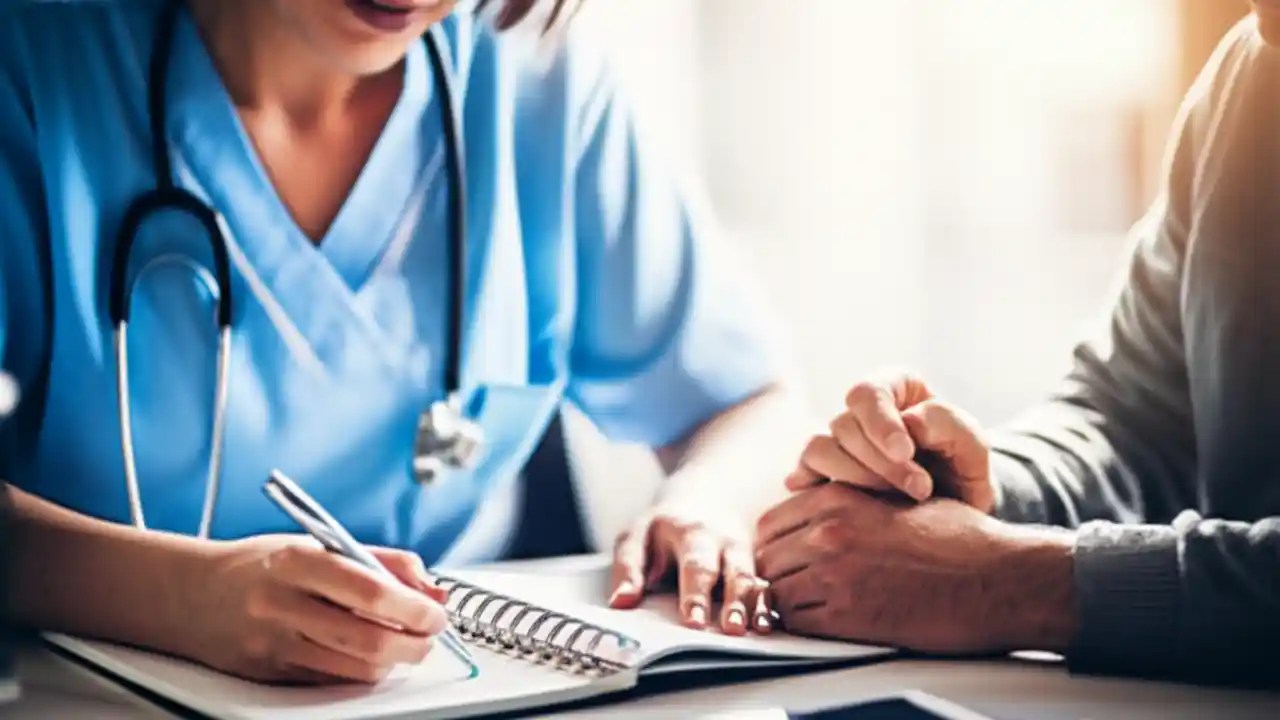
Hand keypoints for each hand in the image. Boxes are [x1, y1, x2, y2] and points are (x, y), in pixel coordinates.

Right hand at [179, 535, 449, 684]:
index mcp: (298, 561)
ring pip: (355, 669)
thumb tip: (434, 590)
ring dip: (394, 661)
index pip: (371, 591)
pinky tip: (367, 654)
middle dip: (414, 643)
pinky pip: (332, 680)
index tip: (437, 611)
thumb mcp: (321, 545)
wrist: (190, 594)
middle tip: (430, 635)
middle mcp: (282, 604)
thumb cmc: (264, 565)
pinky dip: (361, 671)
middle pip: (368, 640)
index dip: (414, 608)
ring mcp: (273, 644)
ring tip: (404, 644)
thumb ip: (383, 563)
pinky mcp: (269, 675)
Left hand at [608, 502, 773, 635]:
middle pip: (733, 572)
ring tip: (753, 631)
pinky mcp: (757, 568)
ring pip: (752, 581)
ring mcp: (744, 555)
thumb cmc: (664, 528)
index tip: (694, 621)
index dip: (695, 595)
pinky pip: (768, 588)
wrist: (704, 498)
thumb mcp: (637, 536)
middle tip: (730, 628)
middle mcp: (724, 542)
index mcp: (691, 532)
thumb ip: (628, 568)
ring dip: (753, 607)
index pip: (695, 565)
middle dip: (732, 601)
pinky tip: (767, 627)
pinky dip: (770, 608)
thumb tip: (619, 603)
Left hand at [755, 483, 1075, 653]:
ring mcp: (835, 575)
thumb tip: (814, 514)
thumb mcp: (896, 495)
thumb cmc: (957, 538)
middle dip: (779, 574)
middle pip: (767, 560)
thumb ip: (849, 500)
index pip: (769, 525)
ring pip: (777, 594)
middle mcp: (828, 533)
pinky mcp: (848, 616)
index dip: (776, 545)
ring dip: (791, 602)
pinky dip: (805, 625)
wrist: (997, 578)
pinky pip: (798, 623)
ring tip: (817, 605)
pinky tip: (830, 621)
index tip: (788, 558)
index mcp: (838, 498)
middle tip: (800, 586)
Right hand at [787, 373, 994, 512]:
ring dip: (854, 479)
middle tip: (919, 490)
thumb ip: (948, 423)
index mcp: (892, 388)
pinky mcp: (820, 474)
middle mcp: (858, 412)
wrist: (954, 512)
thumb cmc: (963, 470)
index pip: (868, 392)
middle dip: (879, 462)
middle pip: (844, 425)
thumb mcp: (973, 445)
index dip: (881, 422)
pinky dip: (816, 490)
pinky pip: (804, 476)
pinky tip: (844, 508)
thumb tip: (909, 421)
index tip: (906, 452)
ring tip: (894, 502)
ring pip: (819, 450)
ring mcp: (836, 443)